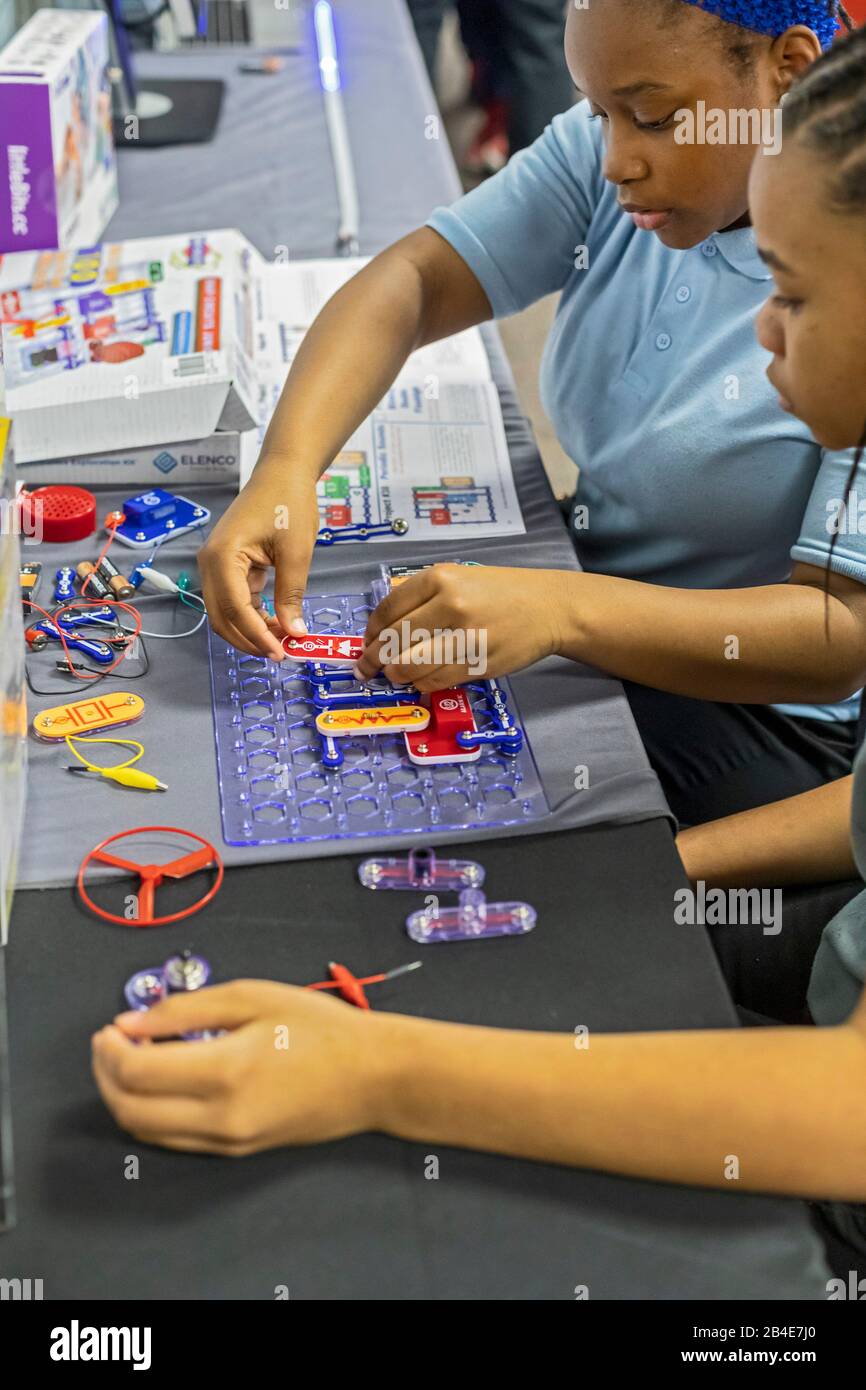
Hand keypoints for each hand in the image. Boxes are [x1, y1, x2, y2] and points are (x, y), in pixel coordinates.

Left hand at [91, 981, 392, 1155]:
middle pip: (130, 1110)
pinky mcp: (235, 1150)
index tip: (110, 1027)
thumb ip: (186, 1009)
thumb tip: (133, 1022)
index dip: (110, 1048)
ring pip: (146, 1133)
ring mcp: (228, 1140)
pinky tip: (162, 1081)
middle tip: (110, 1043)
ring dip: (124, 1097)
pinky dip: (152, 1113)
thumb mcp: (253, 997)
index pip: (136, 1071)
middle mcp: (221, 1117)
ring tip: (131, 1059)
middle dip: (106, 1075)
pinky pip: (173, 1139)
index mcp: (226, 1072)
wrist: (372, 1077)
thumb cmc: (323, 1030)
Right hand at [197, 461, 320, 658]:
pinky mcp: (226, 566)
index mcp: (222, 556)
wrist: (282, 472)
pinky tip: (275, 624)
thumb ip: (291, 594)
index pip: (234, 609)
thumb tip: (293, 632)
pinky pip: (233, 600)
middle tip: (281, 653)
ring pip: (224, 613)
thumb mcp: (296, 551)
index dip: (256, 636)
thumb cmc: (289, 503)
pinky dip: (251, 616)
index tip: (280, 653)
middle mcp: (210, 563)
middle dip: (249, 639)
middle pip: (221, 617)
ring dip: (249, 630)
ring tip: (281, 640)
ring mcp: (215, 565)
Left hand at [355, 564, 566, 688]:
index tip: (366, 642)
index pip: (388, 609)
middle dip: (374, 659)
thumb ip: (422, 597)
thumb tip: (381, 629)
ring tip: (394, 675)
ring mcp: (466, 638)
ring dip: (396, 675)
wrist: (548, 608)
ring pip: (411, 667)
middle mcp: (451, 606)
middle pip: (394, 641)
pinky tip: (421, 679)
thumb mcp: (458, 578)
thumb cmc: (500, 591)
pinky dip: (421, 684)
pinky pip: (436, 681)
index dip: (370, 631)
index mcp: (440, 578)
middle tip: (367, 668)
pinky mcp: (479, 664)